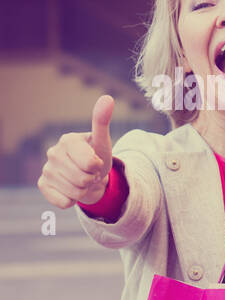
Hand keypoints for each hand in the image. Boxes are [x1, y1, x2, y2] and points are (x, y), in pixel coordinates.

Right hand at [38, 94, 114, 208]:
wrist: (89, 174)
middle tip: (91, 173)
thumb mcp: (103, 141)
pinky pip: (64, 202)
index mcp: (67, 140)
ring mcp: (46, 169)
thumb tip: (107, 98)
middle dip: (92, 180)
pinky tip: (71, 189)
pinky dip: (73, 200)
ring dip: (84, 190)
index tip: (96, 161)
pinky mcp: (43, 185)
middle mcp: (52, 153)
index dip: (98, 167)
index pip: (91, 164)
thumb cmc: (96, 155)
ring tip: (83, 180)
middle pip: (83, 180)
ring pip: (76, 193)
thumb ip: (102, 121)